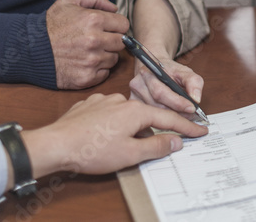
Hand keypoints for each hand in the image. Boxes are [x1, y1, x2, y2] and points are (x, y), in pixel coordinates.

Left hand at [21, 93, 207, 178]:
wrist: (55, 144)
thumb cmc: (91, 151)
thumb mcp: (130, 154)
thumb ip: (156, 147)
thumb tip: (175, 141)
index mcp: (136, 111)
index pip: (168, 119)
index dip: (186, 127)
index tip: (200, 130)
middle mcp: (122, 100)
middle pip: (147, 116)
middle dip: (155, 131)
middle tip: (162, 145)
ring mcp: (103, 101)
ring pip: (126, 114)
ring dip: (132, 128)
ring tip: (124, 146)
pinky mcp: (88, 105)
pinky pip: (108, 113)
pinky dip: (113, 124)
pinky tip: (105, 136)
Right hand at [46, 0, 129, 88]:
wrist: (30, 50)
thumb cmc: (51, 25)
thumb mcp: (69, 0)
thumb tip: (114, 8)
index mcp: (94, 20)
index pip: (124, 24)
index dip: (115, 25)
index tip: (106, 28)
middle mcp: (95, 40)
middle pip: (122, 42)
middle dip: (112, 40)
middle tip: (97, 39)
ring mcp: (92, 61)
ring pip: (114, 59)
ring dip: (104, 55)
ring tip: (87, 50)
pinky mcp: (87, 77)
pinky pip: (104, 73)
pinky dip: (97, 69)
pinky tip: (84, 62)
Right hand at [128, 46, 204, 116]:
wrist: (155, 67)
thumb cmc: (170, 70)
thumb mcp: (185, 71)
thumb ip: (193, 82)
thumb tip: (196, 98)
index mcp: (150, 72)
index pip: (161, 92)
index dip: (177, 102)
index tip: (192, 108)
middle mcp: (138, 84)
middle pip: (156, 104)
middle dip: (176, 112)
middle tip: (191, 116)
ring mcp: (134, 96)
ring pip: (153, 113)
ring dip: (170, 118)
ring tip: (184, 117)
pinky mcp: (133, 105)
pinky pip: (148, 118)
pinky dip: (161, 121)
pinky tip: (171, 121)